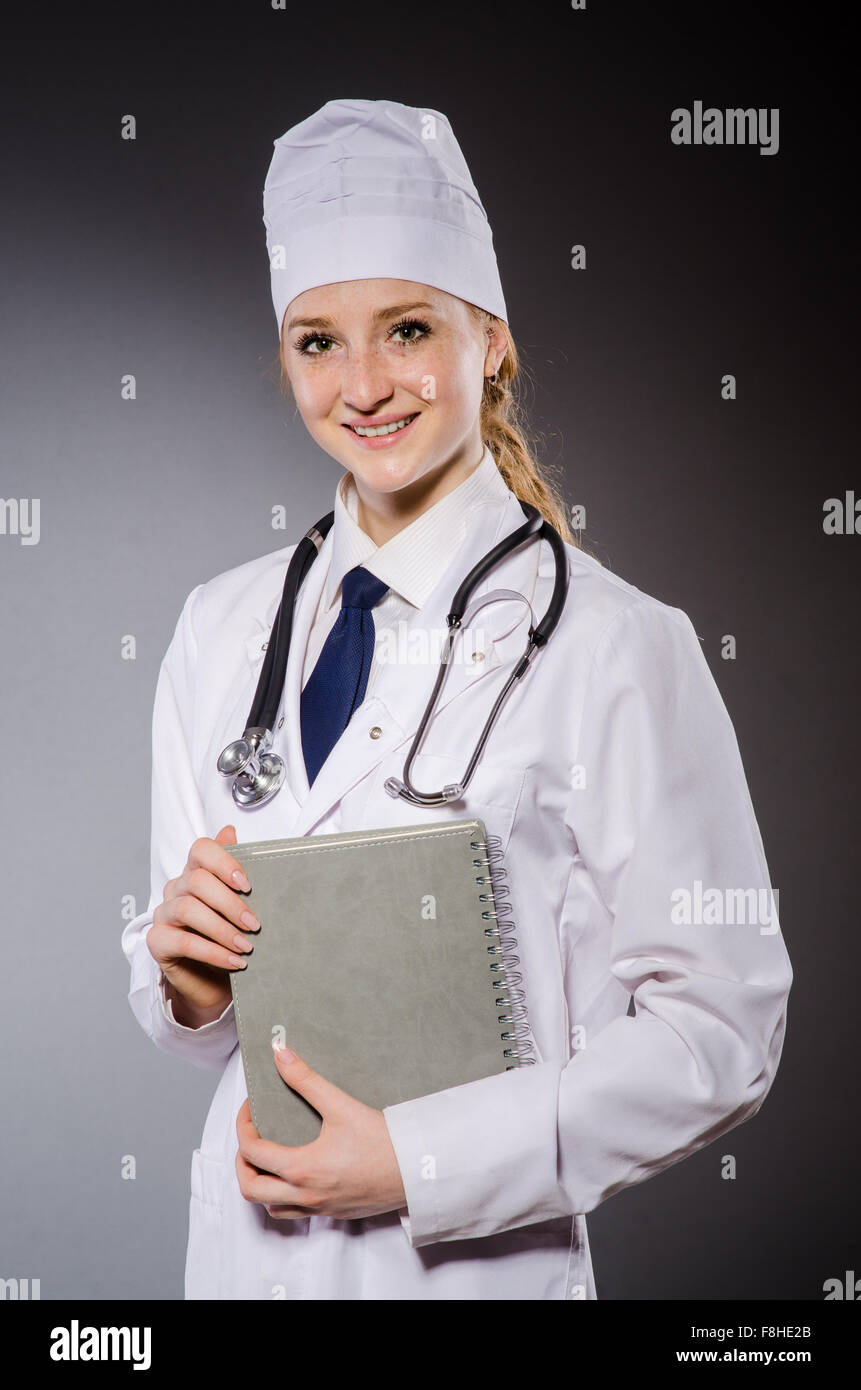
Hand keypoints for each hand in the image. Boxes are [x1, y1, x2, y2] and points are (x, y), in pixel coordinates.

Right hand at [146, 824, 258, 1017]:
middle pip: (197, 881)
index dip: (224, 862)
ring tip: (247, 946)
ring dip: (222, 929)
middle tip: (255, 924)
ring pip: (188, 910)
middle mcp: (176, 889)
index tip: (248, 885)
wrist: (217, 981)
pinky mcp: (157, 942)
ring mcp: (163, 914)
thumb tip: (229, 829)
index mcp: (196, 873)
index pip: (201, 850)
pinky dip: (213, 952)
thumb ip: (236, 872)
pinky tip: (234, 961)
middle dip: (230, 903)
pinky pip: (183, 942)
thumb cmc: (229, 938)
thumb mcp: (241, 906)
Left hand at [235, 1044, 407, 1220]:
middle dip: (242, 1161)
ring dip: (260, 1184)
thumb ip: (307, 1080)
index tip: (250, 1109)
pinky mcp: (334, 1213)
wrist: (417, 1171)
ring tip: (267, 1158)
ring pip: (270, 1207)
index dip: (243, 1126)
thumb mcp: (342, 1106)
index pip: (252, 1151)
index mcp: (302, 1168)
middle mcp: (306, 1194)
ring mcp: (320, 1208)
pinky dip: (282, 1197)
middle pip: (251, 1188)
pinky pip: (295, 1213)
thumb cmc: (383, 1141)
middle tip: (251, 1137)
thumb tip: (281, 1055)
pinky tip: (295, 1176)